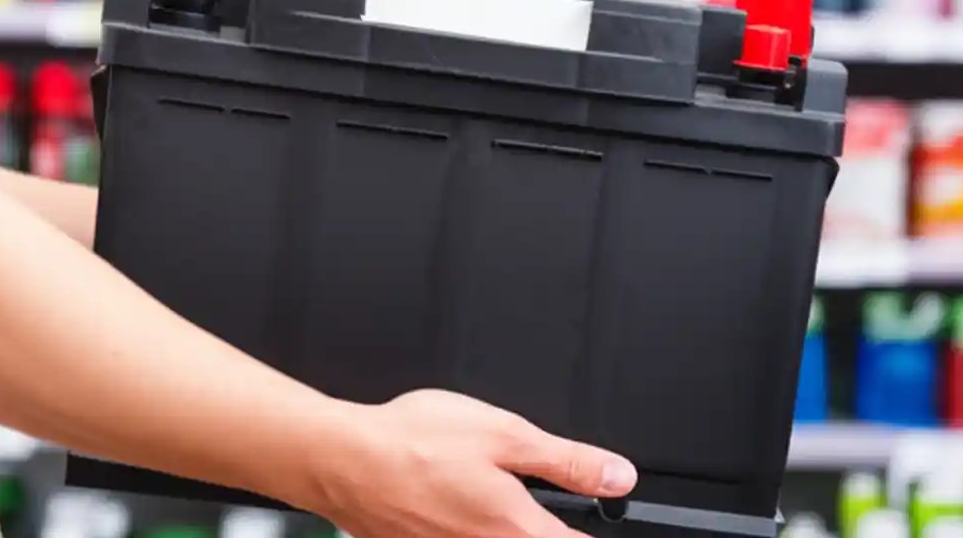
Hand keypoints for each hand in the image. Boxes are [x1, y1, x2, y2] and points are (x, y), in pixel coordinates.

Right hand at [316, 390, 636, 537]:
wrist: (343, 460)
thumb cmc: (413, 443)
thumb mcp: (504, 434)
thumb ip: (567, 461)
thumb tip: (618, 477)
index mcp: (516, 528)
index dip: (593, 534)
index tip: (597, 522)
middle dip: (548, 529)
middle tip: (541, 506)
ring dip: (506, 530)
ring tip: (492, 502)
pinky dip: (469, 530)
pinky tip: (460, 508)